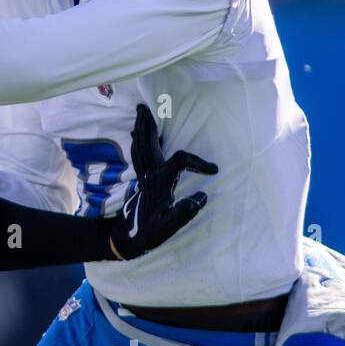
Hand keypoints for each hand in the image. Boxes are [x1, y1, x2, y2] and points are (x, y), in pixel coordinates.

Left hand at [105, 104, 216, 259]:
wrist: (130, 238)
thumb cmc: (152, 232)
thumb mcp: (170, 226)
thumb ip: (184, 212)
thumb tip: (201, 197)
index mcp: (161, 183)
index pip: (179, 161)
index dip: (197, 162)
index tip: (214, 171)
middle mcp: (151, 175)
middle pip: (149, 144)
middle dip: (149, 125)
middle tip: (147, 107)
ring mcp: (144, 175)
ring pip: (141, 146)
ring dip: (141, 128)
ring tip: (141, 111)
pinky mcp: (142, 178)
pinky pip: (138, 153)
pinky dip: (138, 140)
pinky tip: (137, 133)